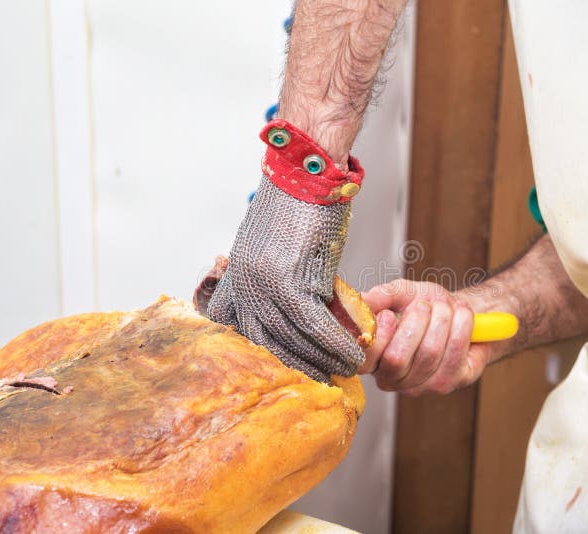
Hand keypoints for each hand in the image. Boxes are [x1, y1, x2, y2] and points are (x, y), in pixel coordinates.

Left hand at [204, 177, 363, 381]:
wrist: (307, 171)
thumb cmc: (295, 203)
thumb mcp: (269, 245)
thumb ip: (273, 279)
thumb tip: (296, 311)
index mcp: (234, 275)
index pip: (233, 327)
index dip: (257, 352)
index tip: (279, 367)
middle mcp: (243, 283)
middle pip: (266, 343)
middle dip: (295, 366)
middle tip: (319, 380)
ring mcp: (264, 284)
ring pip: (294, 340)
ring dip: (323, 360)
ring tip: (346, 370)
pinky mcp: (292, 281)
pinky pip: (316, 327)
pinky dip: (338, 345)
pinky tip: (354, 354)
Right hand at [360, 280, 491, 394]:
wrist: (460, 310)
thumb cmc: (427, 305)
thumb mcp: (402, 294)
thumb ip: (382, 296)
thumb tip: (363, 299)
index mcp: (375, 361)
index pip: (364, 361)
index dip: (378, 337)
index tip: (389, 314)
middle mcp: (396, 380)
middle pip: (396, 359)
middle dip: (414, 322)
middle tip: (423, 305)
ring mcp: (426, 385)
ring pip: (428, 353)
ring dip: (440, 319)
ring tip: (444, 307)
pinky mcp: (456, 381)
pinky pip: (455, 353)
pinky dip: (462, 325)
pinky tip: (462, 315)